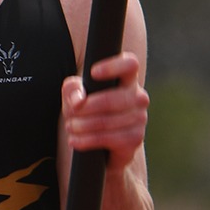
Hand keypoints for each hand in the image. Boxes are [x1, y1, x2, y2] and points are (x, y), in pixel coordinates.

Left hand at [62, 52, 148, 171]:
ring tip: (70, 127)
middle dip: (86, 108)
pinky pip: (109, 138)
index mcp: (128, 79)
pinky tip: (75, 140)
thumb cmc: (89, 111)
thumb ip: (72, 90)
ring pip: (107, 121)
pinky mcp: (135, 138)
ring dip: (82, 126)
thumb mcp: (76, 97)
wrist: (101, 144)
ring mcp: (140, 118)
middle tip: (70, 114)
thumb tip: (78, 101)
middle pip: (111, 99)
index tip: (93, 73)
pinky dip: (87, 140)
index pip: (130, 64)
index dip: (113, 66)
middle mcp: (138, 96)